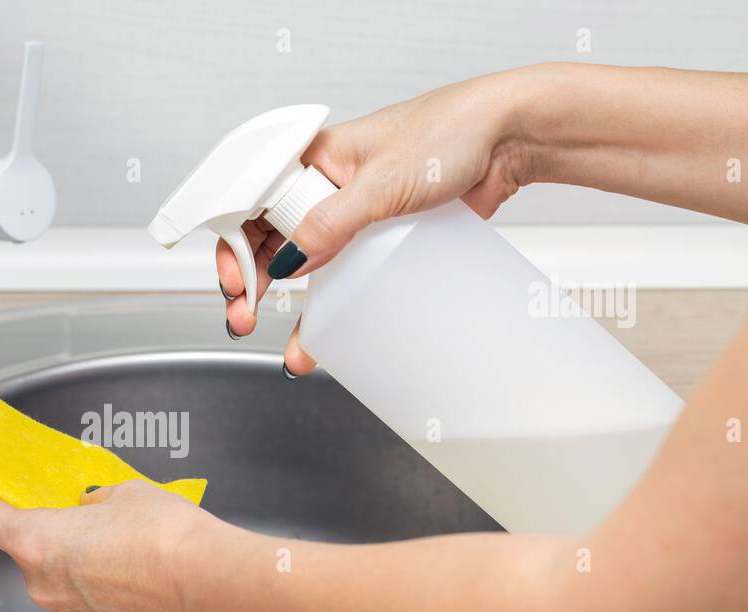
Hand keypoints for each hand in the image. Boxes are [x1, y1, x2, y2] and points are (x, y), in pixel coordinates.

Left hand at [0, 480, 219, 611]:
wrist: (212, 586)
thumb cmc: (169, 538)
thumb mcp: (125, 493)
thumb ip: (94, 503)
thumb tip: (91, 510)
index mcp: (39, 542)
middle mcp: (46, 585)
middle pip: (29, 551)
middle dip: (50, 532)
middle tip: (80, 512)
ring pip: (62, 579)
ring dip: (81, 561)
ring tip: (123, 543)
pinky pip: (90, 601)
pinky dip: (104, 586)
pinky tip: (137, 570)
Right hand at [218, 68, 537, 373]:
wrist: (509, 139)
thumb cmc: (449, 130)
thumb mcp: (379, 183)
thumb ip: (329, 222)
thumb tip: (288, 261)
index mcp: (314, 159)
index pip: (254, 207)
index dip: (238, 247)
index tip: (238, 284)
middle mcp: (328, 187)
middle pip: (273, 242)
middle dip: (255, 283)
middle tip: (246, 316)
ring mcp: (356, 215)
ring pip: (310, 265)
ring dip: (297, 308)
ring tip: (295, 343)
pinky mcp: (384, 238)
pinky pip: (350, 275)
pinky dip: (338, 306)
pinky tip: (331, 332)